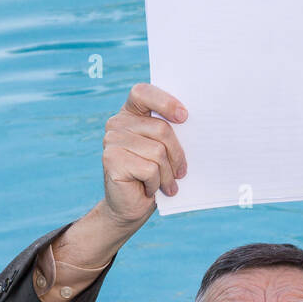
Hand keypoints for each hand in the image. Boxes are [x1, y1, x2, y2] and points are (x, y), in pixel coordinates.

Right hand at [101, 83, 188, 224]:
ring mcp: (111, 141)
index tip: (184, 117)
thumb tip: (191, 125)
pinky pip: (149, 169)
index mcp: (130, 113)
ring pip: (157, 152)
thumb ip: (169, 134)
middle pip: (161, 129)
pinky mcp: (111, 161)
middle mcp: (117, 123)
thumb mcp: (164, 151)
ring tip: (167, 185)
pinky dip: (155, 184)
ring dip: (167, 174)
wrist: (130, 208)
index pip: (143, 93)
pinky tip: (149, 189)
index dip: (165, 102)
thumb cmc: (152, 178)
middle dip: (177, 155)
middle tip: (181, 173)